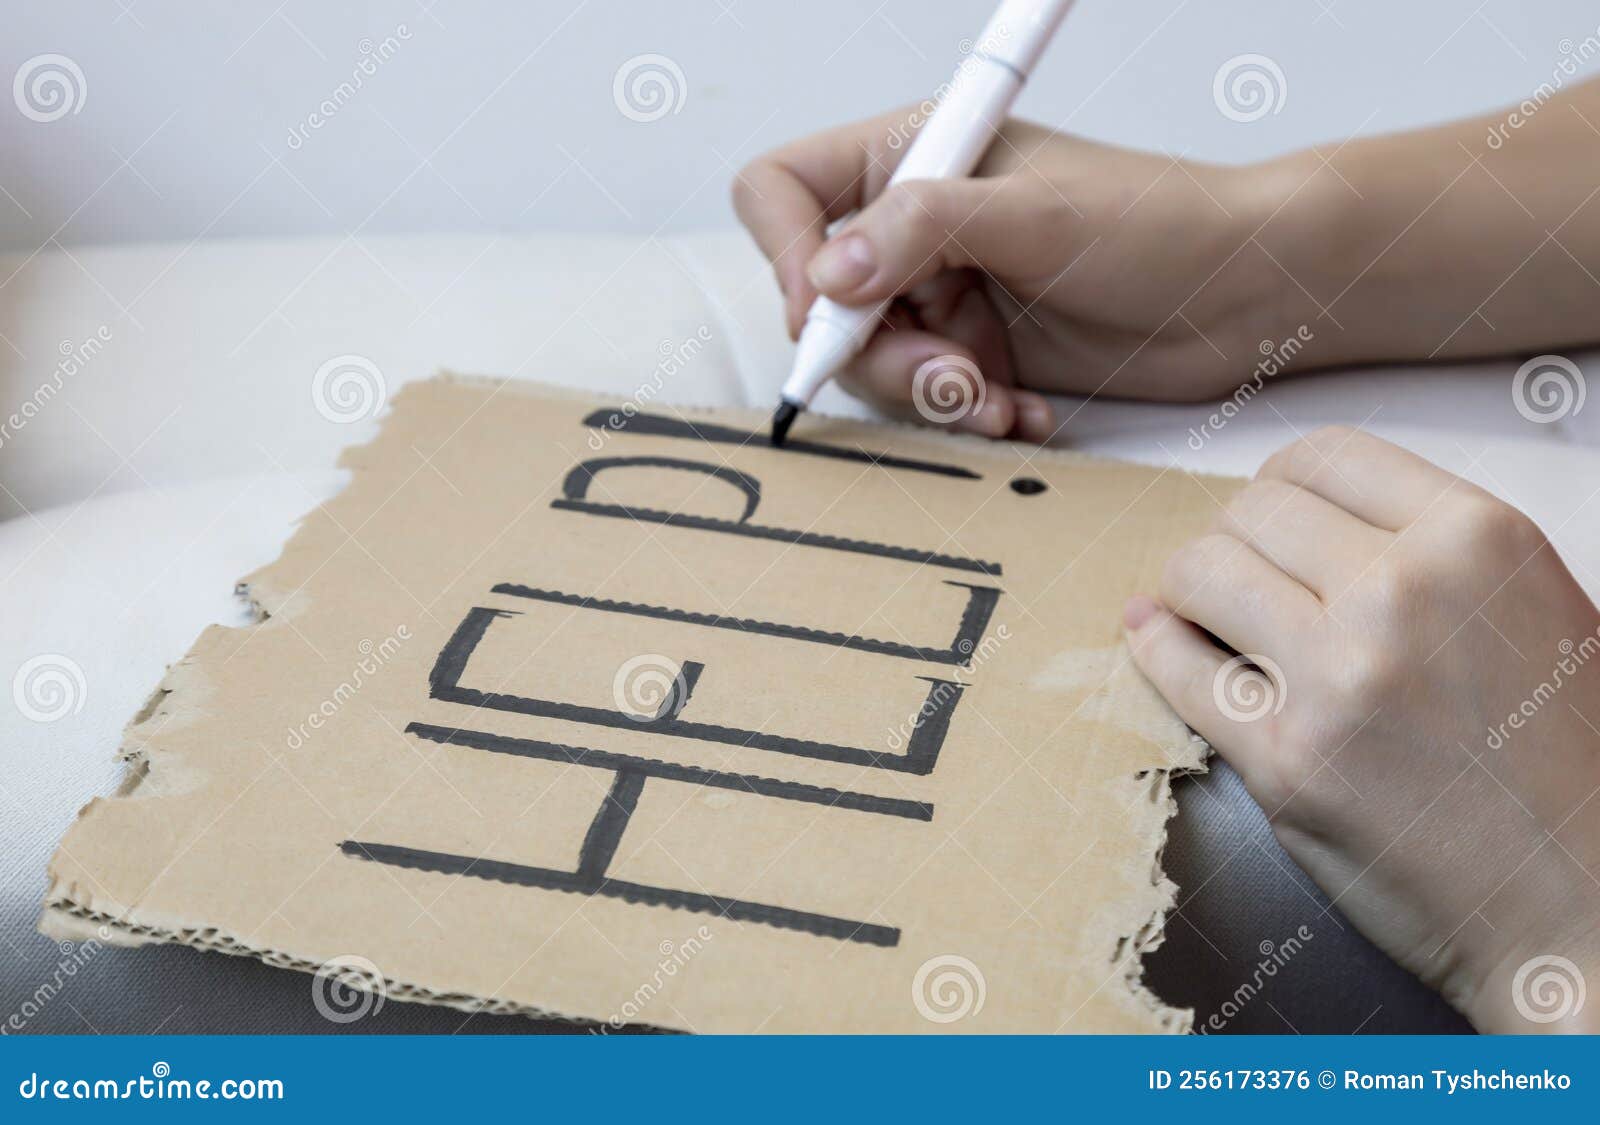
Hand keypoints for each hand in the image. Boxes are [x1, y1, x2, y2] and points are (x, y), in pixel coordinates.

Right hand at [735, 82, 1599, 440]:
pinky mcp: (981, 353)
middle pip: (824, 304)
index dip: (785, 252)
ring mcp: (946, 296)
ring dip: (931, 398)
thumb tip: (823, 274)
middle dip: (879, 354)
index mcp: (914, 157)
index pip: (785, 192)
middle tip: (950, 377)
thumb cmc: (1158, 222)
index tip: (826, 307)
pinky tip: (1028, 412)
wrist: (1247, 292)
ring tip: (998, 401)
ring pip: (876, 366)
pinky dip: (971, 417)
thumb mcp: (1032, 214)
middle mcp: (917, 229)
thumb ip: (919, 229)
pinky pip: (933, 404)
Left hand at [1125, 426, 1599, 1032]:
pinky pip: (1178, 671)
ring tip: (1202, 614)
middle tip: (1235, 580)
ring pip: (1200, 575)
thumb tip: (1308, 517)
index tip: (1268, 519)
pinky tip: (1158, 640)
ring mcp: (1339, 676)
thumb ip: (1437, 552)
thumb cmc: (1570, 763)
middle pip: (1250, 511)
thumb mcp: (1539, 610)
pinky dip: (1157, 649)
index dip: (1280, 486)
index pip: (1325, 456)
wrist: (1585, 903)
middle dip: (1230, 541)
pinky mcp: (1287, 760)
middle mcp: (1404, 592)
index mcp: (1478, 539)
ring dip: (1188, 591)